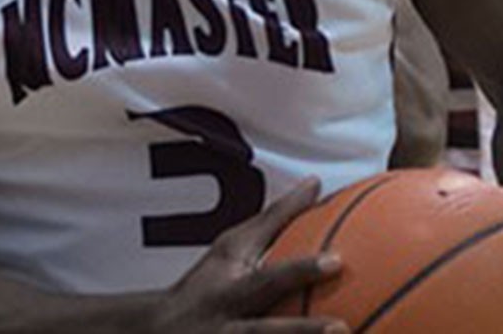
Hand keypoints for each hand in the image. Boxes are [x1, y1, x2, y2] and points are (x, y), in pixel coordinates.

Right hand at [152, 178, 347, 332]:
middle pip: (266, 330)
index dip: (301, 271)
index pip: (268, 278)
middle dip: (303, 330)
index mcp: (230, 291)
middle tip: (342, 327)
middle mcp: (229, 324)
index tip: (336, 262)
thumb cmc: (205, 285)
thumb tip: (315, 184)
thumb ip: (274, 220)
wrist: (161, 331)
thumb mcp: (230, 251)